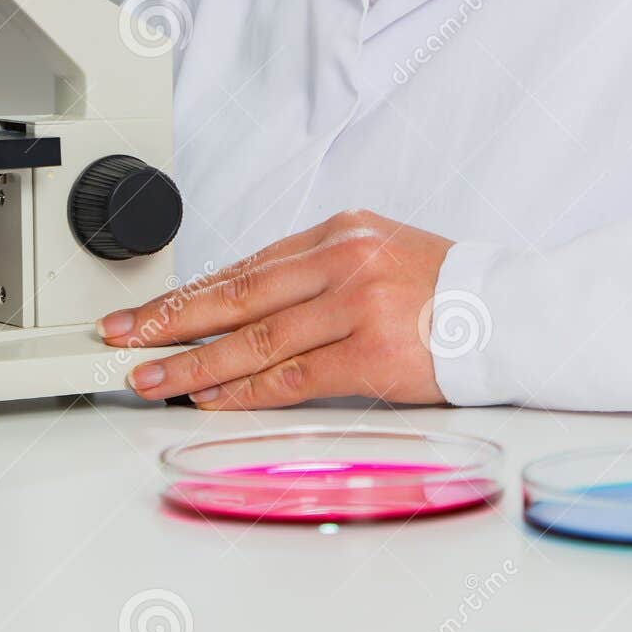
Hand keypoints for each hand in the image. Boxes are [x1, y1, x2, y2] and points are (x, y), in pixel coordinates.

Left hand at [97, 209, 453, 408]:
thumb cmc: (445, 292)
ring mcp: (355, 305)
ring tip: (150, 379)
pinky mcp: (370, 353)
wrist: (511, 312)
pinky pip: (292, 376)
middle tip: (120, 336)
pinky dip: (243, 391)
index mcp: (339, 231)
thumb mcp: (378, 256)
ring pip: (254, 340)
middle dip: (169, 319)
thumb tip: (249, 308)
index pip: (247, 266)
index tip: (148, 312)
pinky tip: (209, 400)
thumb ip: (318, 275)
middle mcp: (342, 260)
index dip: (191, 293)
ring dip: (193, 364)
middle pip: (236, 294)